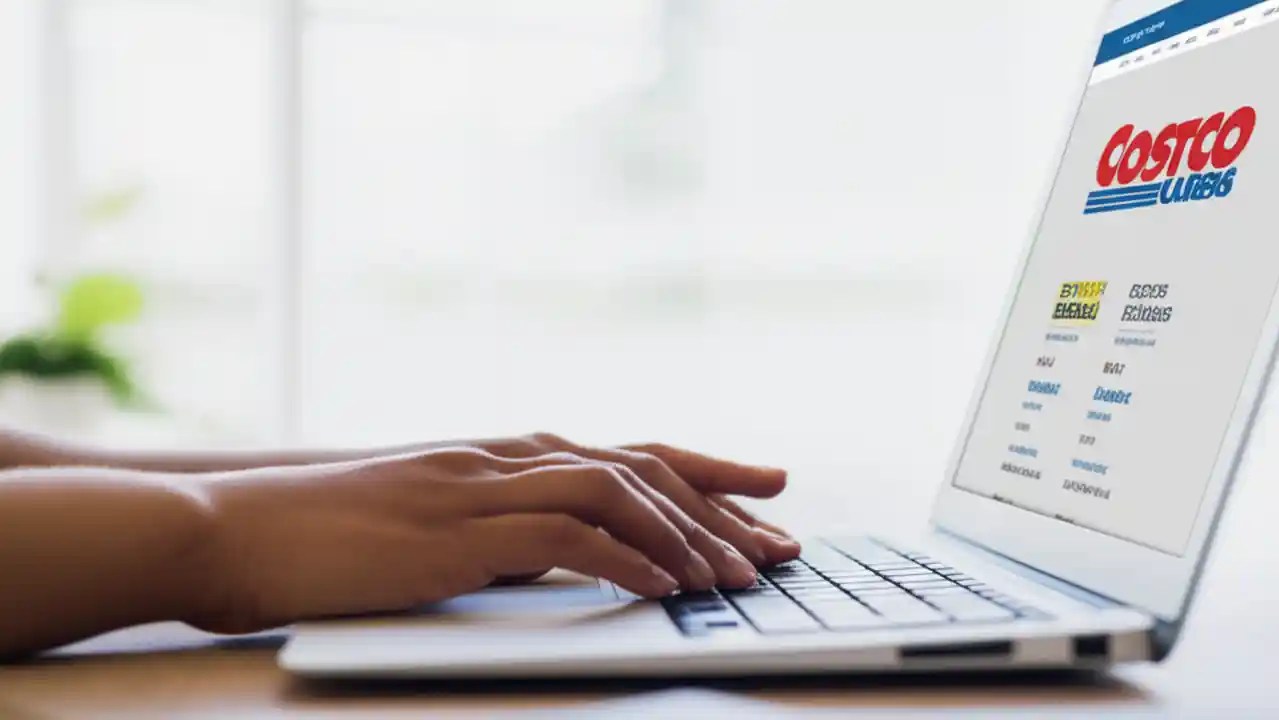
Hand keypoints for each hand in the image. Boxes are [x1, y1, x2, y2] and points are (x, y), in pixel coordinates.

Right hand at [190, 436, 797, 632]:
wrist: (231, 525)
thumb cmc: (321, 533)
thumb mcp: (427, 523)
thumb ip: (496, 528)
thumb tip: (561, 552)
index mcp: (499, 456)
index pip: (624, 451)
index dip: (703, 468)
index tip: (765, 489)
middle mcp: (502, 459)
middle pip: (639, 464)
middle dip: (721, 501)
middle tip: (783, 537)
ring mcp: (480, 489)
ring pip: (616, 490)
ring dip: (687, 532)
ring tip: (738, 576)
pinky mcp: (455, 534)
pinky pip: (564, 537)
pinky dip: (625, 557)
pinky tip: (663, 584)